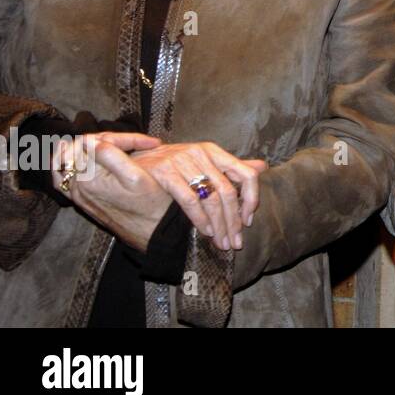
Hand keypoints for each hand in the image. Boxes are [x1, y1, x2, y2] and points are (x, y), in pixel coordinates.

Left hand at [52, 133, 169, 251]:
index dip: (122, 138)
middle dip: (104, 140)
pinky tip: (75, 160)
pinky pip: (60, 180)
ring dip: (79, 149)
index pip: (95, 143)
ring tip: (99, 142)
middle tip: (131, 142)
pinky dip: (65, 166)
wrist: (153, 231)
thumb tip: (90, 140)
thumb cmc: (150, 204)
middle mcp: (77, 187)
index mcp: (90, 179)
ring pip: (65, 162)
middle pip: (79, 150)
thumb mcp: (136, 176)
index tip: (146, 142)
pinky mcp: (80, 201)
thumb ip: (111, 155)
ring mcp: (76, 195)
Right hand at [129, 142, 265, 251]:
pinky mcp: (165, 172)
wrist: (132, 161)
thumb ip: (230, 168)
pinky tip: (204, 232)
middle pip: (229, 192)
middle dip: (234, 221)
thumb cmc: (170, 166)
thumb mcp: (202, 163)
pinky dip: (200, 219)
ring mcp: (183, 161)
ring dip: (219, 225)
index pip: (246, 175)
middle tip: (235, 242)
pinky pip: (190, 200)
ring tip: (221, 242)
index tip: (248, 221)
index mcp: (214, 151)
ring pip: (212, 198)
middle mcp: (201, 153)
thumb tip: (262, 167)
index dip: (252, 200)